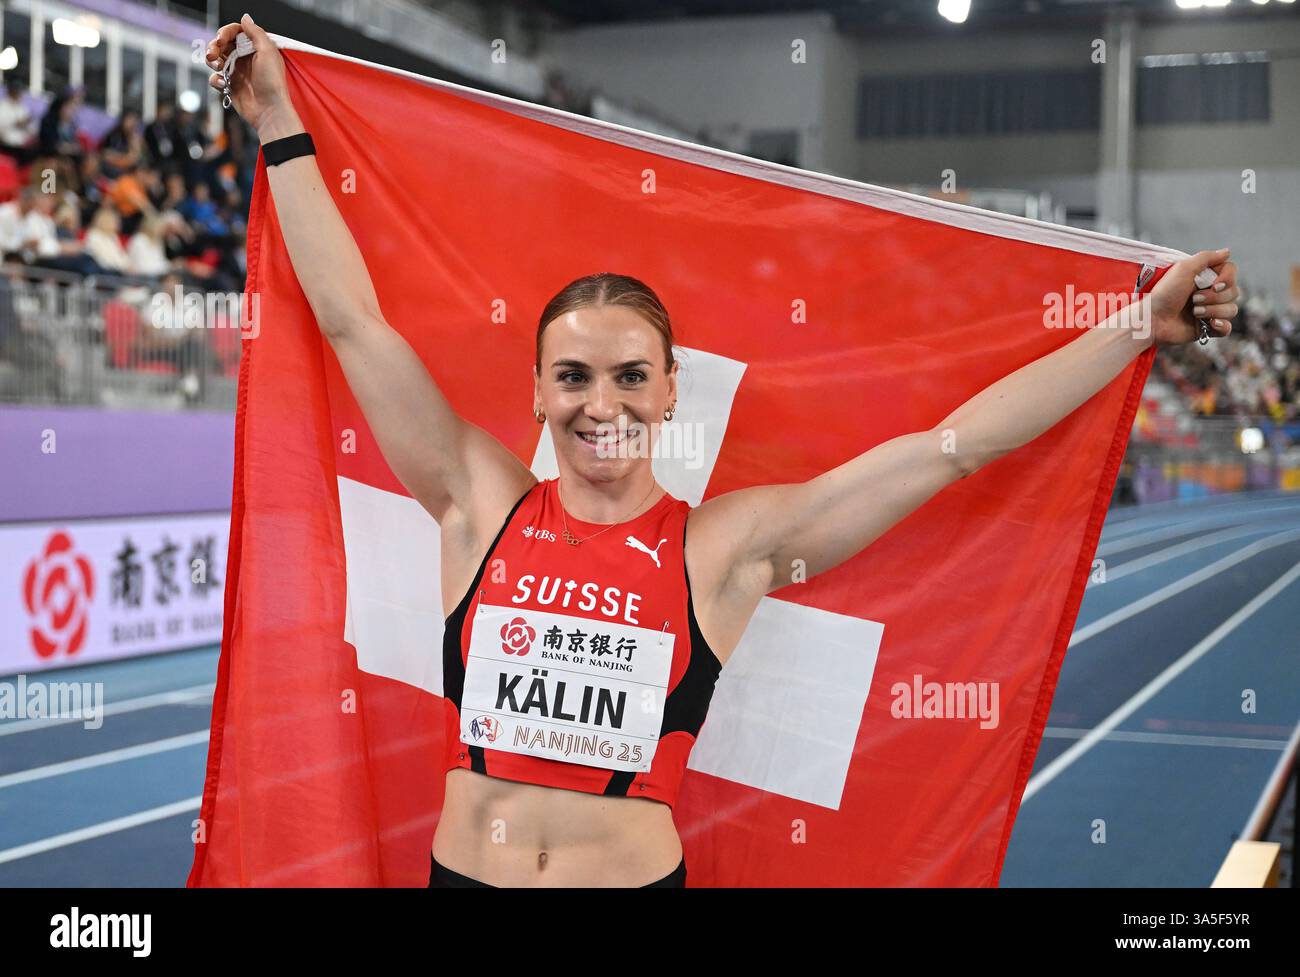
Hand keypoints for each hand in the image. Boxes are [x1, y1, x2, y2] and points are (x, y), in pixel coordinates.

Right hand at [204, 14, 289, 134]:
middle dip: (214, 46)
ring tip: (217, 67)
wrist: (270, 111)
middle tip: (213, 54)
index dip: (225, 32)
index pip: (235, 32)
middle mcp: (245, 58)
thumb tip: (245, 18)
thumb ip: (255, 32)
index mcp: (255, 48)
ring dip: (212, 61)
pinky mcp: (230, 86)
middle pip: (222, 44)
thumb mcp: (267, 52)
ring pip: (215, 60)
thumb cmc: (272, 82)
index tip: (221, 39)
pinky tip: (224, 85)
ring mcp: (237, 72)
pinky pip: (215, 78)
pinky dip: (216, 80)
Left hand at [1148, 248, 1237, 345]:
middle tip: (1193, 299)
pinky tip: (1211, 324)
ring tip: (1194, 312)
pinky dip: (1222, 326)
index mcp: (1206, 278)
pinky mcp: (1207, 328)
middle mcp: (1210, 293)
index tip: (1214, 284)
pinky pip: (1227, 328)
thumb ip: (1205, 258)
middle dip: (1214, 297)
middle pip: (1234, 292)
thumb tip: (1227, 252)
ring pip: (1231, 310)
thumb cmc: (1164, 293)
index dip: (1228, 279)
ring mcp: (1210, 311)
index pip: (1231, 272)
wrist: (1152, 319)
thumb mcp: (1183, 269)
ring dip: (1213, 310)